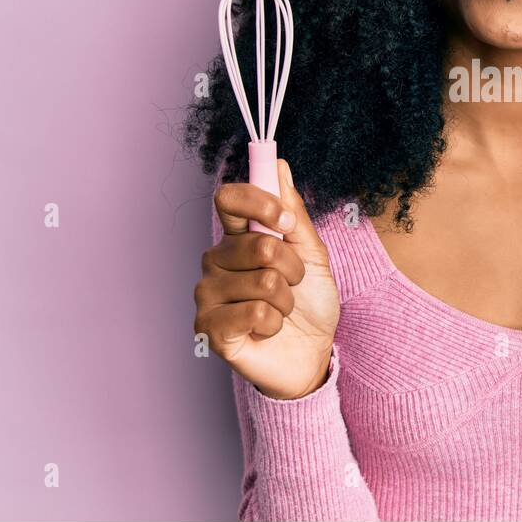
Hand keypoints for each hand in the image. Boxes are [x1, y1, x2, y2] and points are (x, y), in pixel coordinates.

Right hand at [194, 158, 339, 398]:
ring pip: (262, 281)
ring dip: (287, 299)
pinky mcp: (209, 328)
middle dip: (292, 267)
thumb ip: (294, 214)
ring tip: (282, 310)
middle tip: (293, 284)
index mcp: (237, 236)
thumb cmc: (310, 303)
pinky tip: (267, 330)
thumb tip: (279, 167)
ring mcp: (208, 294)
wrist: (313, 354)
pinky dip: (274, 322)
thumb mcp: (313, 254)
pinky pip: (254, 312)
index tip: (287, 223)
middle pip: (257, 244)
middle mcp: (216, 261)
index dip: (259, 202)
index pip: (228, 198)